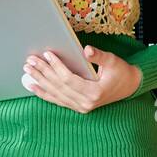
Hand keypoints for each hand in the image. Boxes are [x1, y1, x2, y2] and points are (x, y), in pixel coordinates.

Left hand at [22, 45, 142, 112]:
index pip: (69, 79)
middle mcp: (85, 103)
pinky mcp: (78, 107)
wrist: (129, 86)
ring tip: (27, 71)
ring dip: (40, 82)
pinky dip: (44, 93)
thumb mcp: (113, 61)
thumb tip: (86, 50)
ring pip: (55, 94)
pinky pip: (58, 100)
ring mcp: (81, 107)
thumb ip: (99, 56)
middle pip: (59, 87)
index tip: (47, 54)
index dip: (56, 66)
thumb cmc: (121, 72)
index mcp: (94, 93)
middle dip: (43, 73)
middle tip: (30, 61)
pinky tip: (33, 87)